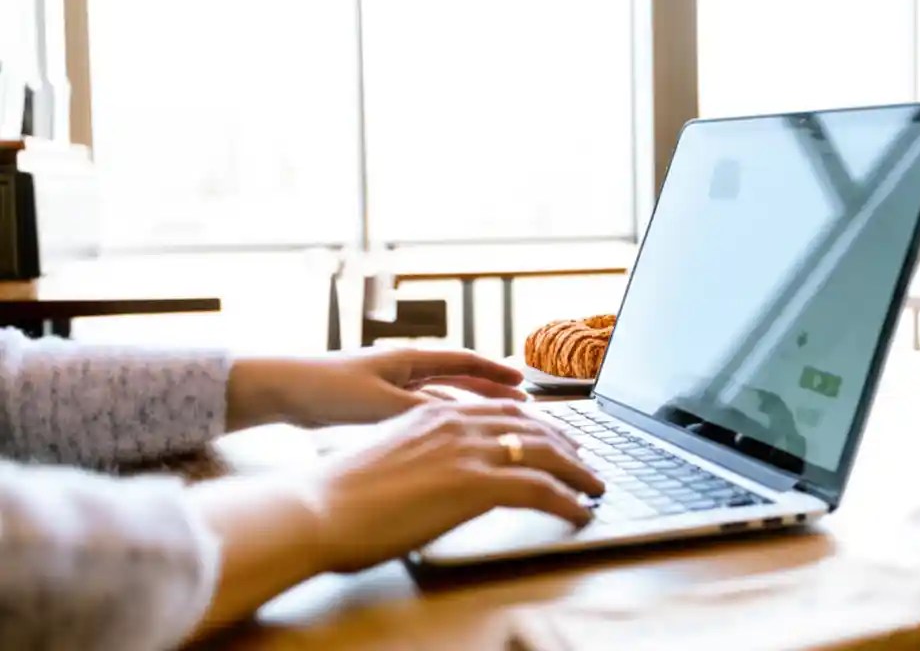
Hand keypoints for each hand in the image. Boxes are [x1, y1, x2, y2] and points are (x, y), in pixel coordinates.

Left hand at [226, 347, 527, 429]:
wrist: (281, 392)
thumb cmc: (327, 390)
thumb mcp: (382, 404)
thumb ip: (423, 413)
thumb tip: (464, 421)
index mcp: (408, 359)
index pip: (464, 361)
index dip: (495, 372)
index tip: (522, 381)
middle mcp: (402, 369)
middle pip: (457, 377)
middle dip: (489, 389)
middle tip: (520, 402)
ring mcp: (388, 386)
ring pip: (440, 395)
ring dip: (468, 405)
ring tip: (493, 418)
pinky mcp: (373, 405)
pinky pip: (420, 410)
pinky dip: (441, 418)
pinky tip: (449, 433)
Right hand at [306, 401, 603, 572]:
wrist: (318, 508)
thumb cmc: (339, 497)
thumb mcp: (389, 461)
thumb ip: (421, 458)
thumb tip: (436, 475)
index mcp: (434, 416)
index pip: (501, 412)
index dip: (538, 424)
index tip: (557, 437)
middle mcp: (456, 423)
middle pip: (532, 426)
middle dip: (567, 443)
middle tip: (586, 461)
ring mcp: (467, 450)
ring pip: (546, 452)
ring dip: (578, 472)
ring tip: (595, 488)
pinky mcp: (475, 483)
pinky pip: (540, 488)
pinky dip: (568, 500)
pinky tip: (580, 513)